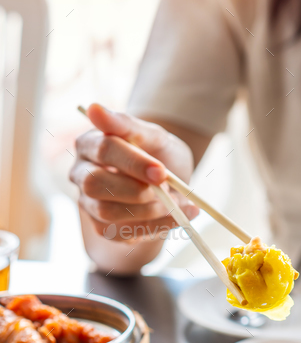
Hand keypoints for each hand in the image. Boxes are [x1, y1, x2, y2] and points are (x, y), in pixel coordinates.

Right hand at [70, 104, 197, 242]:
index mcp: (89, 144)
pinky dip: (155, 227)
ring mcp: (89, 203)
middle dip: (136, 190)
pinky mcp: (103, 227)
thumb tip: (94, 108)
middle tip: (166, 189)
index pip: (104, 150)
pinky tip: (178, 216)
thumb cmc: (158, 154)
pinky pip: (122, 234)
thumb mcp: (153, 136)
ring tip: (175, 201)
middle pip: (94, 185)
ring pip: (106, 213)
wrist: (171, 182)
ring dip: (147, 211)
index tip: (162, 172)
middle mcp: (82, 174)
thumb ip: (127, 125)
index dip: (134, 163)